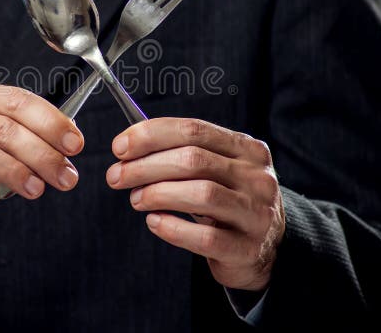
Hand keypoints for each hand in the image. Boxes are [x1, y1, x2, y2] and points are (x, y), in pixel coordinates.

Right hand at [0, 79, 83, 246]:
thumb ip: (35, 142)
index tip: (76, 145)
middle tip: (65, 177)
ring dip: (10, 169)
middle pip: (1, 126)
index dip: (50, 123)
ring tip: (36, 189)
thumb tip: (71, 142)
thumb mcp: (12, 153)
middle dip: (40, 153)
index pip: (18, 101)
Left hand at [106, 118, 283, 290]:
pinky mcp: (247, 248)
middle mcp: (256, 177)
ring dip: (158, 194)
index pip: (194, 130)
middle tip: (116, 176)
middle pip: (193, 160)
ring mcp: (256, 213)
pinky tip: (154, 222)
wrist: (263, 250)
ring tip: (136, 199)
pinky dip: (172, 228)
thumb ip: (182, 154)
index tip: (120, 147)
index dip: (151, 135)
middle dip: (145, 166)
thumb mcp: (217, 171)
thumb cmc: (227, 202)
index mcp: (246, 149)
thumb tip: (128, 147)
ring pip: (201, 194)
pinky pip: (205, 237)